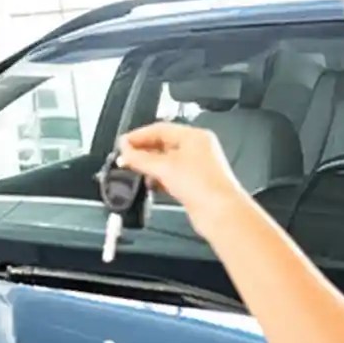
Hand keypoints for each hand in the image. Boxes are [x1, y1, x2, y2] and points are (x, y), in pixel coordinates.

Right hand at [116, 121, 246, 233]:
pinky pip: (172, 176)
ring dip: (149, 166)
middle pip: (163, 144)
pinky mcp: (195, 184)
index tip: (122, 144)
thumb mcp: (165, 168)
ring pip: (166, 161)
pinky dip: (159, 178)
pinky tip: (150, 184)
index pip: (160, 129)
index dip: (139, 136)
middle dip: (143, 151)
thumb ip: (141, 159)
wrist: (221, 213)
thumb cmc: (204, 186)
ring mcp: (197, 167)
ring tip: (133, 170)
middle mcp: (197, 149)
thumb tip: (125, 152)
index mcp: (194, 136)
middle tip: (125, 157)